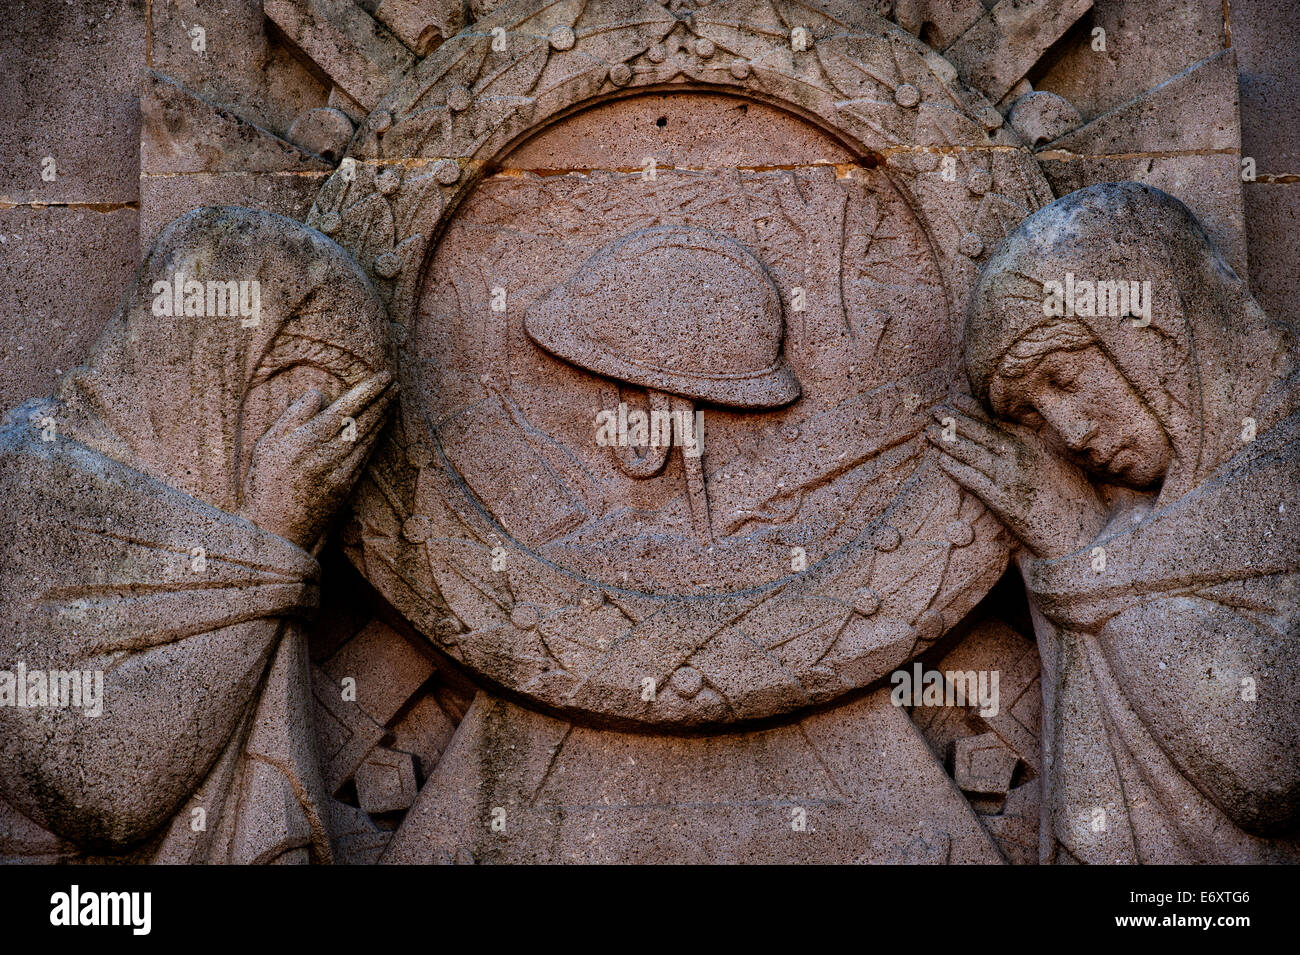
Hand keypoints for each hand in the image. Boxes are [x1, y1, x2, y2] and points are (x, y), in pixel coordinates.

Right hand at [241, 371, 395, 547]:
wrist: (274, 532)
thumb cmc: (263, 485)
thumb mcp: (267, 445)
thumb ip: (294, 416)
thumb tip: (319, 393)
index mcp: (306, 440)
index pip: (345, 408)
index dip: (368, 390)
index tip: (385, 377)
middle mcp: (327, 455)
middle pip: (363, 421)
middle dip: (382, 400)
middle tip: (395, 384)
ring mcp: (340, 473)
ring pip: (368, 439)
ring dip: (382, 418)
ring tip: (392, 401)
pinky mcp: (346, 489)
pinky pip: (365, 458)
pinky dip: (375, 440)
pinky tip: (380, 429)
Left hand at [925, 395, 1106, 558]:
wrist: (1084, 531)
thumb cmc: (1071, 497)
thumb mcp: (1055, 462)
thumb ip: (1033, 447)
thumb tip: (1010, 436)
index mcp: (1032, 444)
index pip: (996, 422)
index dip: (972, 410)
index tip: (953, 398)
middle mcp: (1020, 456)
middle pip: (980, 433)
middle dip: (954, 420)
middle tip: (933, 409)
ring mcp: (1011, 478)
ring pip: (972, 454)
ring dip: (948, 442)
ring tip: (929, 431)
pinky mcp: (1004, 502)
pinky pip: (975, 482)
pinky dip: (957, 471)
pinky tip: (941, 462)